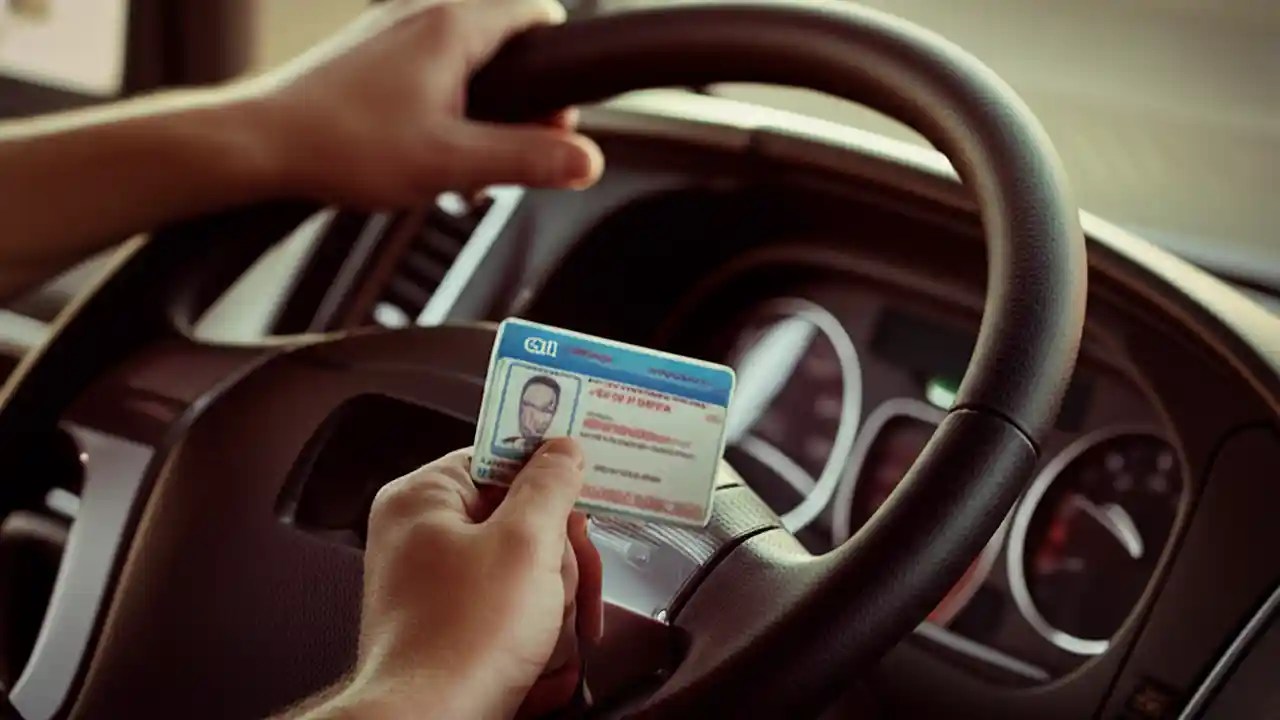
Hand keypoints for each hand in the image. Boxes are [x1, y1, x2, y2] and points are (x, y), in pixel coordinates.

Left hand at [242, 0, 603, 206]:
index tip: (555, 117)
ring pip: (467, 61)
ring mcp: (392, 32)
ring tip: (464, 163)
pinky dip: (444, 109)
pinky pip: (430, 72)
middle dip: (521, 101)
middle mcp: (423, 14)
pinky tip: (426, 155)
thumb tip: (587, 160)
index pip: (538, 13)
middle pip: (506, 42)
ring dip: (480, 111)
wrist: (261, 144)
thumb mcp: (453, 163)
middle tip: (511, 153)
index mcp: (453, 27)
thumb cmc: (343, 145)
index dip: (559, 68)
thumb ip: (528, 159)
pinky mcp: (370, 56)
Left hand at [308, 439, 602, 719]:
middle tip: (567, 581)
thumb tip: (563, 450)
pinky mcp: (452, 619)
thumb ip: (549, 486)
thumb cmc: (461, 643)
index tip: (587, 482)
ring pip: (522, 560)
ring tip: (548, 628)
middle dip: (556, 553)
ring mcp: (435, 579)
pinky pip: (509, 598)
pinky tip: (541, 649)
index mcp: (423, 498)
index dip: (549, 473)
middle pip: (519, 512)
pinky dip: (535, 620)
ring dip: (552, 593)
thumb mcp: (524, 545)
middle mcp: (421, 532)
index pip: (500, 454)